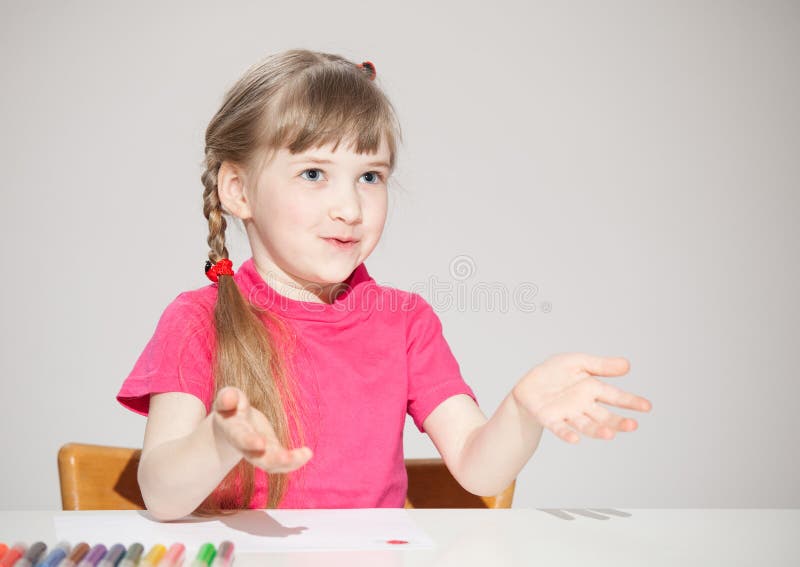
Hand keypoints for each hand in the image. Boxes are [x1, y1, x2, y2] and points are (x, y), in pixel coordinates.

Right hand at [212, 386, 312, 472]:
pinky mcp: (270, 452)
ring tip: (306, 455)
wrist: (230, 425)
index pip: (240, 437)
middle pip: (256, 457)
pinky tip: (308, 454)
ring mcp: (259, 452)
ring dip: (288, 463)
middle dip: (271, 458)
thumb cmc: (230, 407)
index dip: (248, 441)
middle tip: (286, 457)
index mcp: (233, 430)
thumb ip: (226, 398)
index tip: (260, 443)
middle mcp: (245, 446)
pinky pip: (281, 462)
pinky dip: (295, 461)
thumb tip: (228, 397)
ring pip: (271, 464)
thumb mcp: (226, 399)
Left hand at [512, 353, 651, 443]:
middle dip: (618, 422)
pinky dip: (567, 434)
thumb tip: (627, 365)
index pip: (615, 396)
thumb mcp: (578, 362)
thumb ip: (601, 365)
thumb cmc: (555, 373)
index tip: (647, 406)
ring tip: (610, 434)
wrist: (528, 384)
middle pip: (604, 416)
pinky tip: (575, 439)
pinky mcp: (550, 418)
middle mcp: (583, 405)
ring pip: (586, 425)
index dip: (630, 402)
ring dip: (598, 431)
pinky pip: (560, 428)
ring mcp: (567, 414)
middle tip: (633, 425)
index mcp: (592, 390)